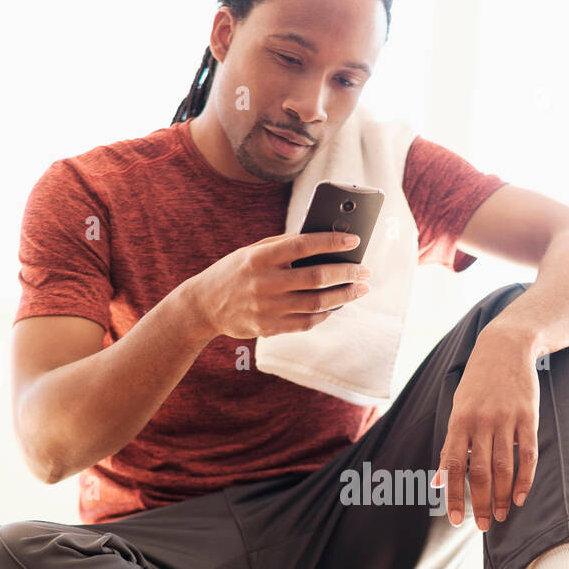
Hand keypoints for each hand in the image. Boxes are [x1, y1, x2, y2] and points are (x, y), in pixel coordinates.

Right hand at [185, 231, 371, 341]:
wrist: (203, 305)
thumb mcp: (252, 252)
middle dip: (346, 273)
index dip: (331, 242)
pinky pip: (306, 323)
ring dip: (343, 296)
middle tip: (365, 271)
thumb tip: (322, 240)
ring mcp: (266, 308)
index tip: (354, 241)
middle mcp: (263, 283)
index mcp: (259, 257)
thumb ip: (283, 246)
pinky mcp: (268, 328)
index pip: (302, 245)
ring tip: (360, 288)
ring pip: (316, 303)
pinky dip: (325, 314)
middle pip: (315, 278)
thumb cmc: (235, 272)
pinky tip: (336, 305)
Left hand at [432, 322, 540, 529]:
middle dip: (482, 503)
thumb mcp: (458, 409)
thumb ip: (451, 446)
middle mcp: (482, 422)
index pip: (454, 466)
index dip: (454, 495)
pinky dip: (525, 478)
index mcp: (460, 422)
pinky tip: (521, 496)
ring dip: (503, 495)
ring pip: (504, 467)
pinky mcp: (529, 417)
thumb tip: (438, 481)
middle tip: (484, 526)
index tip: (455, 519)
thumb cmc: (479, 383)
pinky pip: (528, 454)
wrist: (506, 347)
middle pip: (480, 472)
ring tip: (503, 515)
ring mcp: (507, 419)